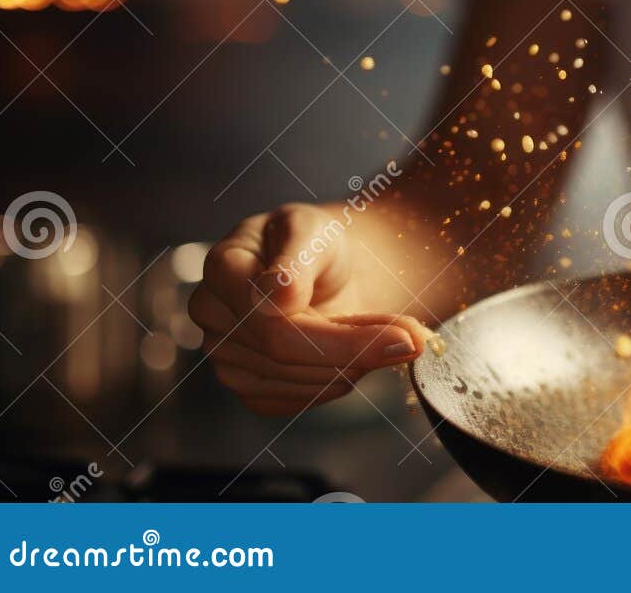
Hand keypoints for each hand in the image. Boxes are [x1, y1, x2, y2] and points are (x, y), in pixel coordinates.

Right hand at [188, 203, 428, 415]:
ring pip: (301, 381)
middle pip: (288, 355)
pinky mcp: (249, 386)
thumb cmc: (319, 243)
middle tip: (416, 337)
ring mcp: (225, 355)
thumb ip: (297, 259)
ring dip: (356, 361)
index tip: (404, 334)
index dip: (339, 336)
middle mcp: (213, 314)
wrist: (326, 270)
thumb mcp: (317, 230)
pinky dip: (340, 380)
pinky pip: (301, 400)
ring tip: (381, 330)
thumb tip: (275, 296)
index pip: (274, 320)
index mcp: (224, 266)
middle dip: (361, 348)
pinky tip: (353, 351)